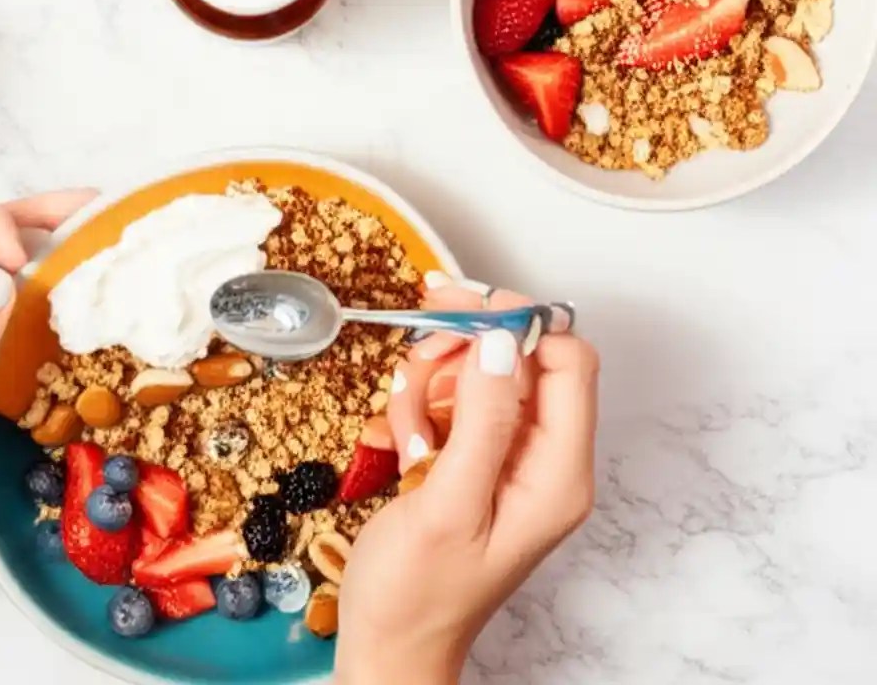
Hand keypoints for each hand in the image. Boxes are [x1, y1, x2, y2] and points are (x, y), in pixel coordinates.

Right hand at [335, 276, 598, 684]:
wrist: (388, 645)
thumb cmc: (415, 596)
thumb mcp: (445, 506)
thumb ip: (481, 423)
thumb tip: (501, 343)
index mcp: (557, 476)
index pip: (567, 362)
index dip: (515, 326)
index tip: (455, 311)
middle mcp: (545, 463)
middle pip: (522, 362)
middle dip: (462, 353)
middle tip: (414, 365)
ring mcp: (510, 463)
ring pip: (481, 378)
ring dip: (432, 384)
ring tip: (402, 430)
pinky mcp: (477, 465)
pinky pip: (456, 407)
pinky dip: (422, 410)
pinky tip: (401, 443)